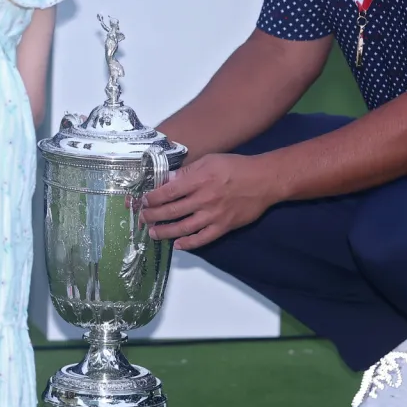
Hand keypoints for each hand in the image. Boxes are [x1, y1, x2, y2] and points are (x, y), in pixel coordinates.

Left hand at [140, 153, 281, 249]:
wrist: (264, 180)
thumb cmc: (236, 167)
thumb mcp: (209, 160)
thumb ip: (188, 172)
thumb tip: (168, 180)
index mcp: (199, 180)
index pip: (169, 192)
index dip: (153, 198)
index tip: (144, 201)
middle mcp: (204, 199)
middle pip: (172, 211)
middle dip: (154, 216)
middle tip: (143, 219)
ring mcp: (214, 215)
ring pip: (184, 227)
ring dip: (166, 232)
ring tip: (154, 233)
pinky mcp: (224, 227)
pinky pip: (203, 238)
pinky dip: (189, 243)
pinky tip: (178, 245)